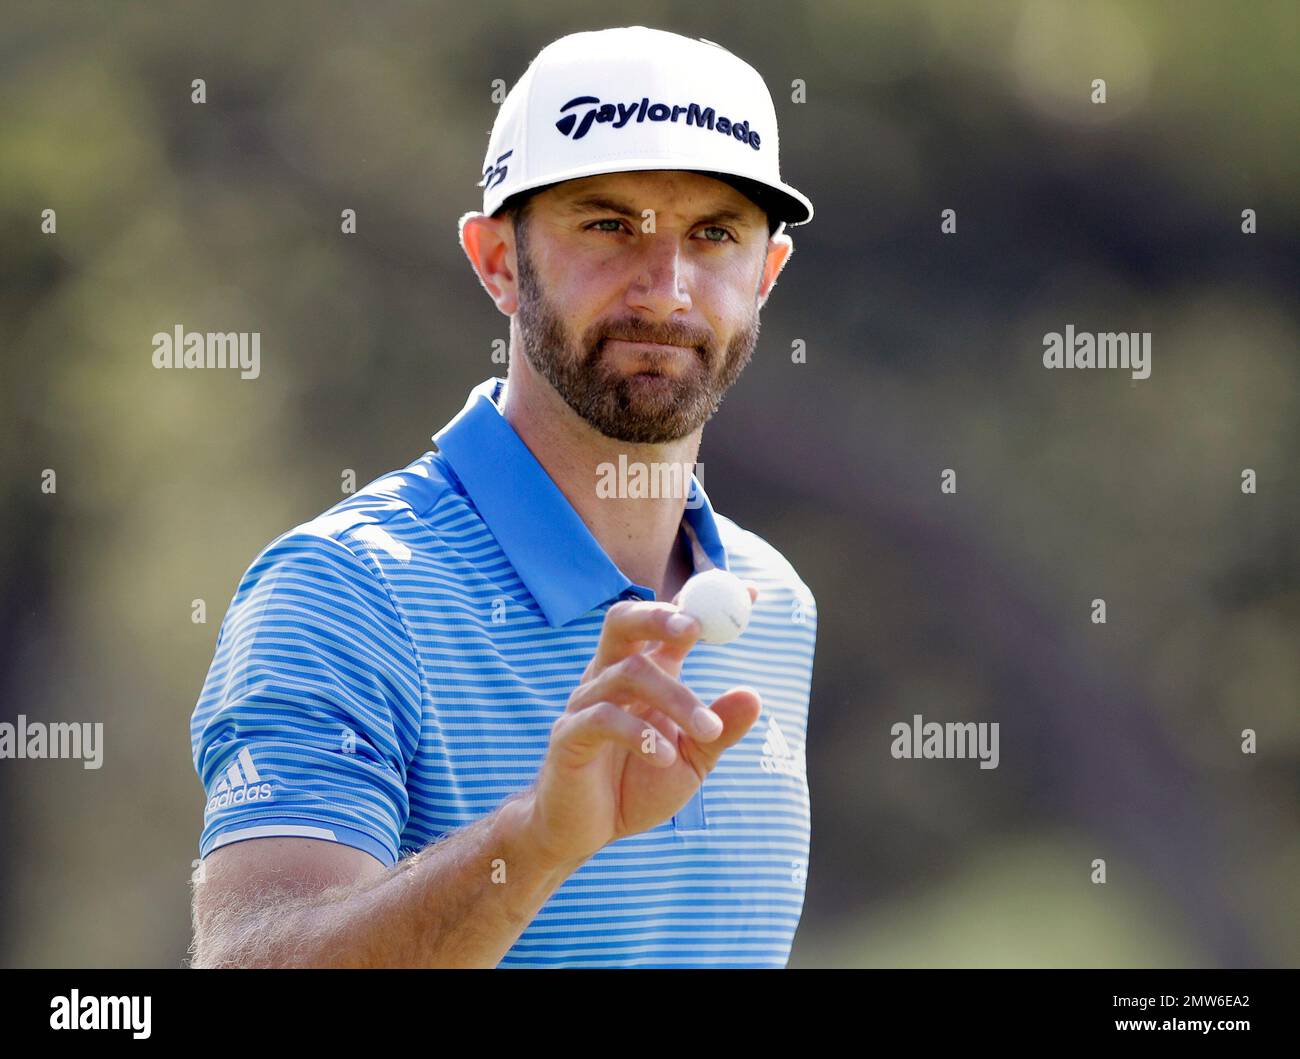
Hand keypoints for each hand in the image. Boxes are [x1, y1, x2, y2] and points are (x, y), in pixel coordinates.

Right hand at [524, 584, 761, 867]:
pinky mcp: (568, 736)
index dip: (704, 603)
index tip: (749, 592)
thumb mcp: (693, 760)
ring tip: (707, 733)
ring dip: (675, 699)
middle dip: (660, 616)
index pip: (670, 622)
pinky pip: (602, 719)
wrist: (583, 833)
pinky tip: (665, 757)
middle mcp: (610, 677)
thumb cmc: (635, 787)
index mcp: (644, 674)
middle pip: (625, 621)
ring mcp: (585, 703)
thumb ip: (719, 730)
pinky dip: (640, 734)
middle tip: (696, 630)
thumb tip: (753, 696)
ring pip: (627, 674)